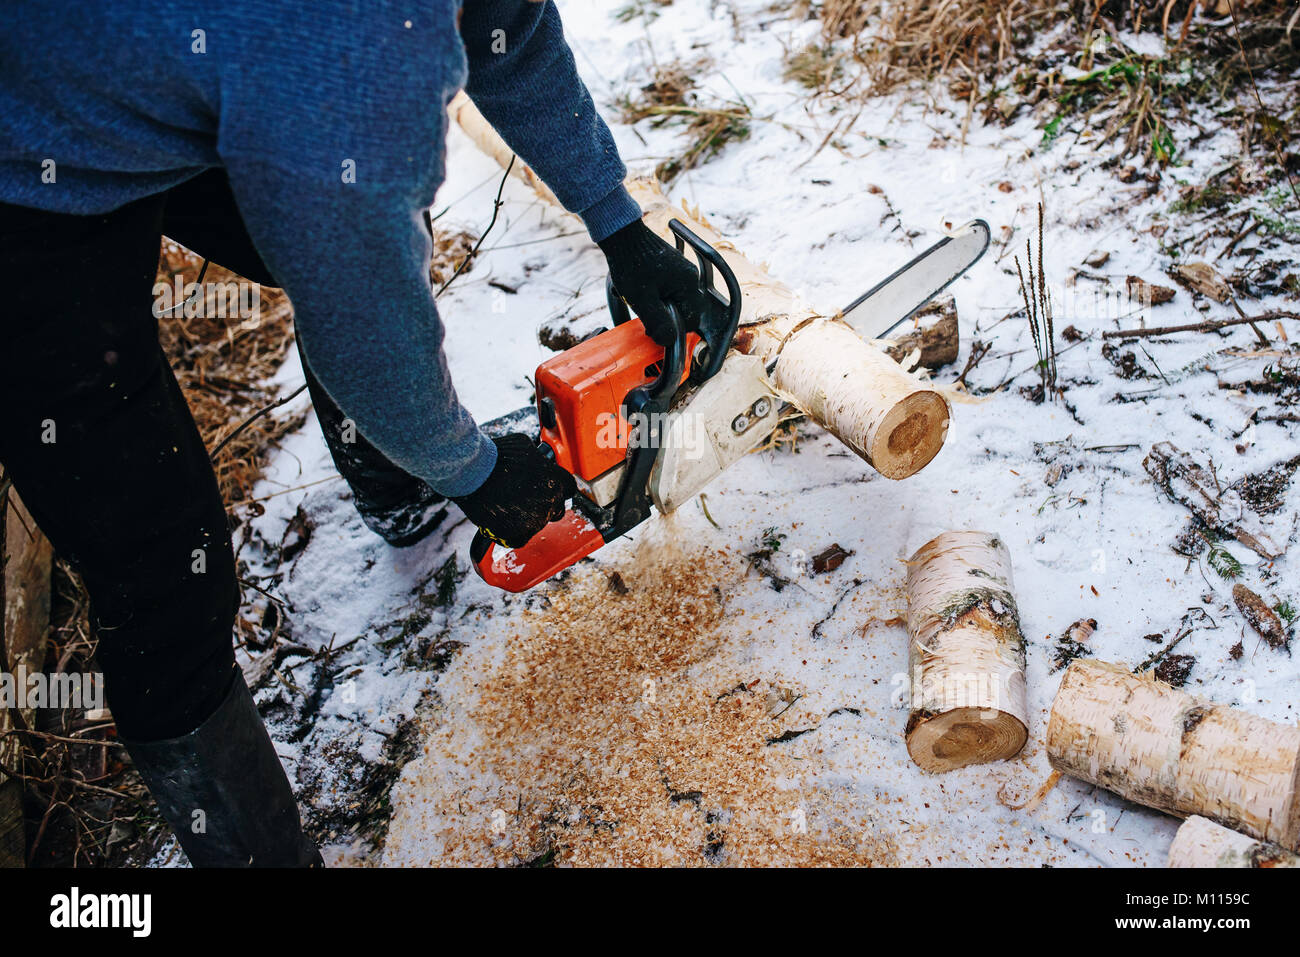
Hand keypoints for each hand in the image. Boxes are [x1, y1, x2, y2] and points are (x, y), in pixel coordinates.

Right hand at [451, 433, 576, 547]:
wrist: (474, 470)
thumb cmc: (497, 454)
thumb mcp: (525, 446)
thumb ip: (538, 458)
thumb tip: (537, 459)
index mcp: (557, 480)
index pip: (568, 489)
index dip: (557, 489)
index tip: (546, 489)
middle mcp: (550, 502)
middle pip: (556, 510)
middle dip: (545, 506)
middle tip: (526, 499)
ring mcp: (534, 520)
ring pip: (537, 525)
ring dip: (526, 518)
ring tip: (507, 506)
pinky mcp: (516, 533)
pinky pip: (519, 539)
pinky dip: (512, 533)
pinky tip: (502, 521)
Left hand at [598, 218, 705, 347]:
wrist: (620, 235)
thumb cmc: (631, 265)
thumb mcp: (642, 300)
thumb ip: (658, 323)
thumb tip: (669, 342)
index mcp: (689, 285)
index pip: (690, 321)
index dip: (671, 329)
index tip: (652, 327)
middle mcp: (689, 277)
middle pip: (680, 311)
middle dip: (660, 315)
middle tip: (640, 309)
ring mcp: (680, 271)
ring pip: (670, 301)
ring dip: (652, 305)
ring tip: (635, 296)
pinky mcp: (669, 267)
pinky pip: (664, 290)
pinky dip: (650, 294)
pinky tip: (635, 289)